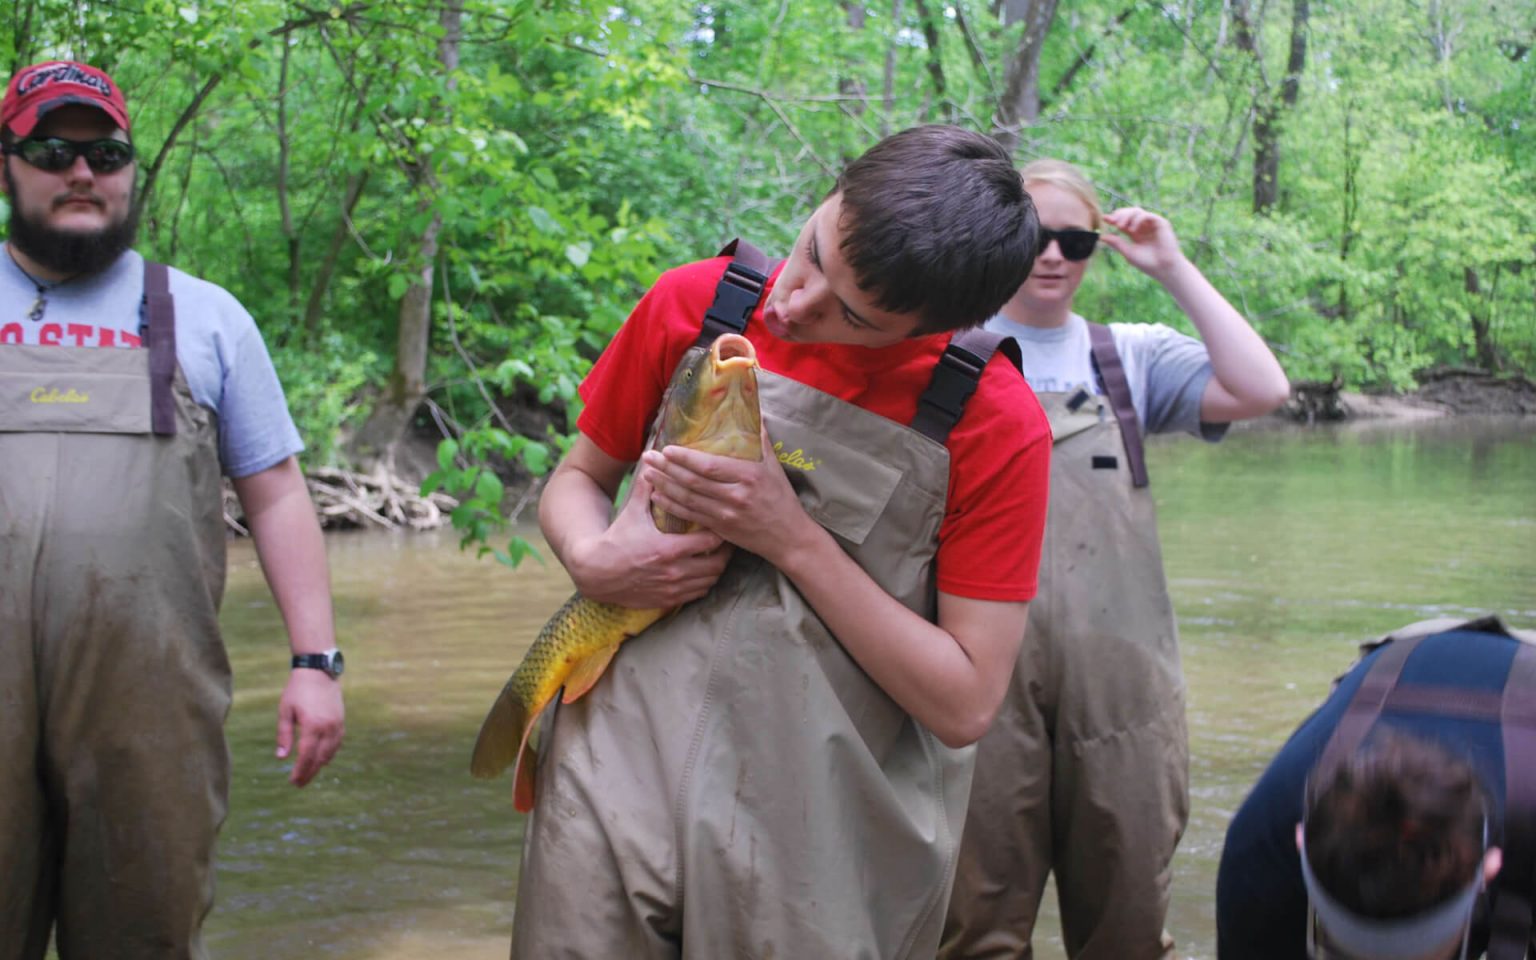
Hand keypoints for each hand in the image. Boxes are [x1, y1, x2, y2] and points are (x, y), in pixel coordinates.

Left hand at [276, 668, 344, 786]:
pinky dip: (329, 754)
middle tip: (299, 784)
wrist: (319, 671)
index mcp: (312, 725)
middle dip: (309, 773)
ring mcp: (337, 724)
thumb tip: (281, 757)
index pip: (306, 756)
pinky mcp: (341, 721)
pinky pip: (337, 743)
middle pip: (320, 758)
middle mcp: (328, 727)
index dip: (300, 771)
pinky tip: (321, 759)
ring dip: (320, 765)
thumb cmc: (297, 690)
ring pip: (331, 753)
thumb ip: (284, 735)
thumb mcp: (285, 711)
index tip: (292, 781)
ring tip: (308, 773)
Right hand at [564, 469, 731, 607]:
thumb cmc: (615, 540)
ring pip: (709, 582)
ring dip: (716, 569)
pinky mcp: (667, 601)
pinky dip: (704, 584)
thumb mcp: (631, 512)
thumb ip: (646, 488)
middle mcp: (674, 572)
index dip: (721, 533)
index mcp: (668, 549)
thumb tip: (652, 459)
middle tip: (727, 540)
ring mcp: (672, 589)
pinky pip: (697, 595)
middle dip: (725, 553)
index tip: (723, 524)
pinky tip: (703, 572)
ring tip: (718, 555)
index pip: (710, 541)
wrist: (596, 572)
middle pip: (716, 565)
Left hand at [641, 426, 810, 567]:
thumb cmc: (781, 498)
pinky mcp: (720, 529)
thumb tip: (754, 412)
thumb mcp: (774, 466)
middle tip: (647, 457)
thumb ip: (760, 440)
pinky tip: (657, 497)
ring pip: (688, 499)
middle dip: (666, 468)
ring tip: (647, 474)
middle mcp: (736, 495)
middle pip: (693, 481)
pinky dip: (671, 506)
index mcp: (748, 476)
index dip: (685, 458)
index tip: (667, 449)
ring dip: (664, 486)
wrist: (788, 537)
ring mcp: (726, 514)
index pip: (709, 466)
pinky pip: (690, 516)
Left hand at [1099, 206, 1186, 281]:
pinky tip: (1132, 229)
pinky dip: (1137, 219)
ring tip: (1120, 226)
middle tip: (1112, 221)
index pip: (1123, 222)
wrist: (1163, 268)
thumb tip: (1101, 237)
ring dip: (1126, 216)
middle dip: (1119, 214)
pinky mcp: (1161, 223)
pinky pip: (1147, 215)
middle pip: (1129, 213)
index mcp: (1135, 233)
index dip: (1114, 218)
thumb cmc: (1147, 263)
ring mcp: (1152, 224)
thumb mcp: (1128, 252)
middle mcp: (1143, 227)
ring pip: (1137, 211)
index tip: (1104, 218)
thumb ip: (1117, 243)